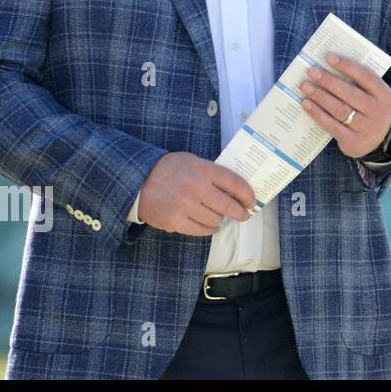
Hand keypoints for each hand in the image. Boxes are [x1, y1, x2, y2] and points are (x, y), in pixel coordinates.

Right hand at [138, 151, 256, 235]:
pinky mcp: (175, 221)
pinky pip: (200, 230)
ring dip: (220, 220)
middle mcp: (196, 187)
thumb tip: (235, 189)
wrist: (138, 180)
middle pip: (228, 205)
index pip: (234, 183)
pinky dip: (208, 229)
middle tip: (244, 215)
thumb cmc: (169, 169)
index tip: (252, 201)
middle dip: (240, 212)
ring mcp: (185, 206)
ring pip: (215, 220)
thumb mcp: (192, 161)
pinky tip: (210, 226)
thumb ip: (212, 173)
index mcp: (203, 170)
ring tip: (219, 218)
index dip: (247, 194)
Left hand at [297, 53, 390, 158]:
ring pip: (339, 109)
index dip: (347, 66)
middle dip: (328, 81)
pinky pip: (331, 125)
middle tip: (312, 71)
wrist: (379, 139)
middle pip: (349, 93)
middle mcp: (378, 111)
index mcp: (384, 94)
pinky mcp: (353, 141)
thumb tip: (329, 67)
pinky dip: (317, 113)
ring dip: (320, 96)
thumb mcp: (373, 95)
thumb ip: (358, 83)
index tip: (328, 57)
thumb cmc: (369, 109)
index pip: (365, 76)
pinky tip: (306, 103)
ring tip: (305, 86)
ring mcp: (366, 128)